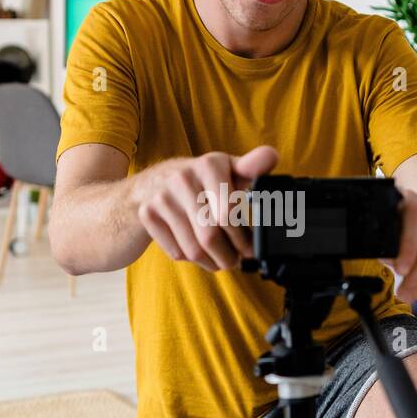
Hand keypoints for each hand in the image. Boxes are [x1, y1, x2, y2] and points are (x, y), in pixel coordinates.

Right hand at [136, 145, 278, 270]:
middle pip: (211, 235)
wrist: (144, 187)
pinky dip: (191, 260)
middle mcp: (183, 177)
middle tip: (237, 260)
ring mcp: (162, 197)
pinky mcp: (147, 215)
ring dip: (212, 262)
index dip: (243, 238)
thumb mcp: (224, 170)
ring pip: (194, 249)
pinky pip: (176, 252)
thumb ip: (250, 167)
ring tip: (221, 260)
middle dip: (229, 255)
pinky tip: (198, 253)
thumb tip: (272, 156)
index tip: (251, 249)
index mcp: (210, 165)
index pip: (228, 213)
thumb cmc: (196, 182)